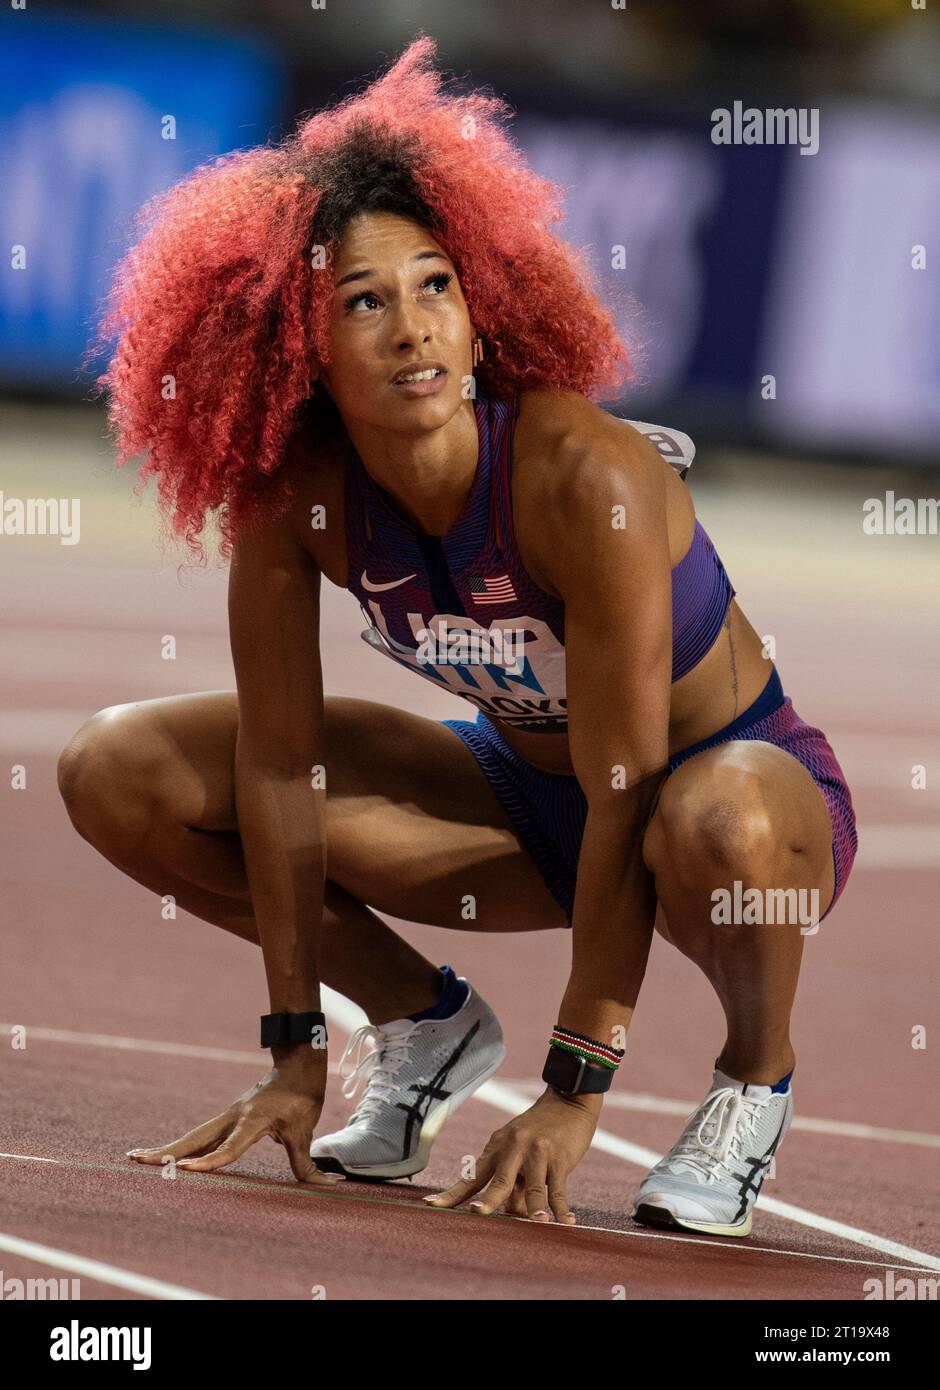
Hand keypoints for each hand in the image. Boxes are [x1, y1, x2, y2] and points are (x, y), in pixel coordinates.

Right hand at [125, 1047, 341, 1184]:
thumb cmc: (301, 1096)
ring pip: (194, 1136)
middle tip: (137, 1159)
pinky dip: (183, 1146)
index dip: (209, 1162)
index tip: (184, 1170)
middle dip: (167, 1151)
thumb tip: (327, 1185)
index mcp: (252, 1120)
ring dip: (168, 1148)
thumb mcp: (305, 1128)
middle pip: (196, 1138)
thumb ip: (306, 1162)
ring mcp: (228, 1117)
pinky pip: (202, 1136)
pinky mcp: (228, 1119)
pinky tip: (166, 1156)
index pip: (228, 1147)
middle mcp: (234, 1117)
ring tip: (137, 1157)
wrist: (296, 1066)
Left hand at [423, 1088, 597, 1222]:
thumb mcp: (519, 1152)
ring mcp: (537, 1151)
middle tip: (479, 1213)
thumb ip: (514, 1183)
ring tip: (538, 1224)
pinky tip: (566, 1221)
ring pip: (533, 1187)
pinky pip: (558, 1188)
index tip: (432, 1205)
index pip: (473, 1175)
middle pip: (499, 1180)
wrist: (567, 1102)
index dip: (453, 1193)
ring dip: (536, 1209)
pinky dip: (561, 1208)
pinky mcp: (559, 1156)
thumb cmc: (540, 1133)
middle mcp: (514, 1147)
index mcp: (497, 1146)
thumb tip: (511, 1214)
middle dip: (489, 1199)